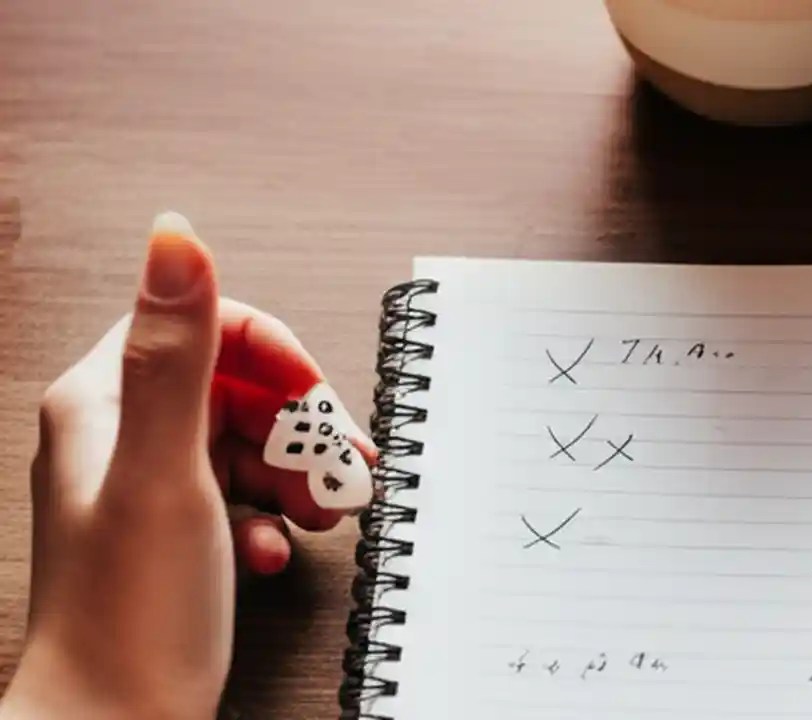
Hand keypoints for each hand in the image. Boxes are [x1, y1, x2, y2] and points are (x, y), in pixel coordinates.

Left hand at [0, 213, 373, 719]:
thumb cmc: (129, 614)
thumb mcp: (167, 470)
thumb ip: (176, 354)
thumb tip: (178, 236)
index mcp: (106, 403)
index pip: (203, 326)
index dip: (274, 354)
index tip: (316, 398)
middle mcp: (123, 435)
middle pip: (237, 387)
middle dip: (300, 425)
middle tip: (339, 467)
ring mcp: (149, 485)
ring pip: (247, 443)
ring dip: (296, 474)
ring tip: (321, 514)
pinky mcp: (175, 532)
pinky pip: (243, 496)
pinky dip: (273, 516)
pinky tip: (276, 550)